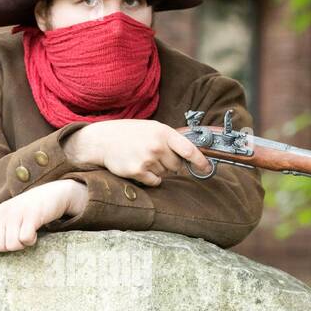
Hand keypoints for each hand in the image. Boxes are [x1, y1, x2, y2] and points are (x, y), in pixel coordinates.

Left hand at [0, 180, 86, 251]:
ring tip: (27, 232)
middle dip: (10, 247)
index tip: (6, 238)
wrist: (50, 195)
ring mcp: (16, 213)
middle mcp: (1, 213)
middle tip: (19, 235)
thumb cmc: (25, 212)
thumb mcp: (4, 220)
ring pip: (12, 245)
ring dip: (22, 244)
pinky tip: (34, 231)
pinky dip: (32, 240)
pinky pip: (26, 239)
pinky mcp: (31, 216)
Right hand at [64, 119, 212, 184]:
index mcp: (164, 133)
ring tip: (144, 158)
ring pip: (166, 174)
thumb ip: (171, 140)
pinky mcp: (138, 171)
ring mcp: (147, 159)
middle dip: (171, 164)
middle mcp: (157, 146)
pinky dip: (151, 178)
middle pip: (177, 166)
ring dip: (158, 170)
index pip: (190, 150)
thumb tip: (192, 157)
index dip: (201, 162)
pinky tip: (140, 167)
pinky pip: (155, 182)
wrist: (104, 140)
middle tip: (156, 156)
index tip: (207, 169)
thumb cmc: (131, 134)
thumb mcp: (153, 129)